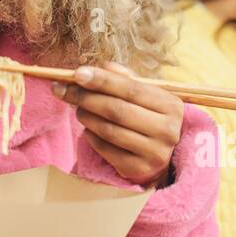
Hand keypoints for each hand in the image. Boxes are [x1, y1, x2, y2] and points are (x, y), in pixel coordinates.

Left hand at [53, 63, 182, 186]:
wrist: (159, 153)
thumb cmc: (148, 117)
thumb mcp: (144, 95)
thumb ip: (125, 79)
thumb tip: (102, 67)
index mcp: (171, 105)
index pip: (132, 89)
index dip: (103, 80)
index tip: (78, 74)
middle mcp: (167, 130)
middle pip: (117, 110)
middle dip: (86, 98)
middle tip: (64, 90)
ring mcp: (154, 152)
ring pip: (109, 130)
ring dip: (86, 116)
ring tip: (78, 108)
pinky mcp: (138, 169)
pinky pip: (105, 149)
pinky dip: (91, 136)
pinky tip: (88, 128)